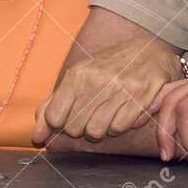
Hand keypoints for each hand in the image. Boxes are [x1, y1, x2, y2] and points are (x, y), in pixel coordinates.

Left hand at [32, 38, 180, 144]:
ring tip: (106, 115)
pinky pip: (119, 128)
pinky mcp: (140, 98)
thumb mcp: (78, 78)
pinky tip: (122, 112)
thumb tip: (36, 137)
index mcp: (77, 74)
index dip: (60, 124)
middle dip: (81, 128)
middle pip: (75, 129)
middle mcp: (97, 81)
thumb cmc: (109, 68)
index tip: (69, 117)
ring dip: (100, 129)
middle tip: (91, 115)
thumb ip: (52, 106)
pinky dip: (118, 126)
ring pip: (96, 132)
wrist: (151, 51)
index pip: (54, 117)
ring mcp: (119, 89)